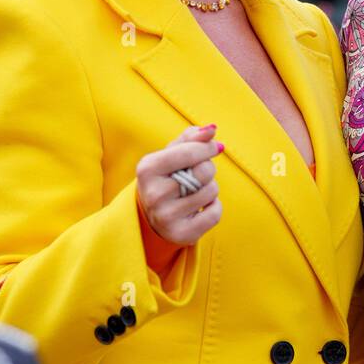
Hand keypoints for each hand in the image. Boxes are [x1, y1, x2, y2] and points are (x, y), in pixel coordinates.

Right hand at [135, 125, 222, 245]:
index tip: (216, 147)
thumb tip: (212, 129)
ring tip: (195, 192)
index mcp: (147, 169)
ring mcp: (166, 217)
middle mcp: (154, 194)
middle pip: (203, 171)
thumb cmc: (166, 177)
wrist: (151, 216)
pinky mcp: (181, 234)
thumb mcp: (170, 154)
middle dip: (208, 169)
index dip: (208, 147)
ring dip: (210, 188)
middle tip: (197, 175)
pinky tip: (199, 208)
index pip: (189, 152)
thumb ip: (191, 137)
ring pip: (211, 192)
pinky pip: (215, 213)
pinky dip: (214, 207)